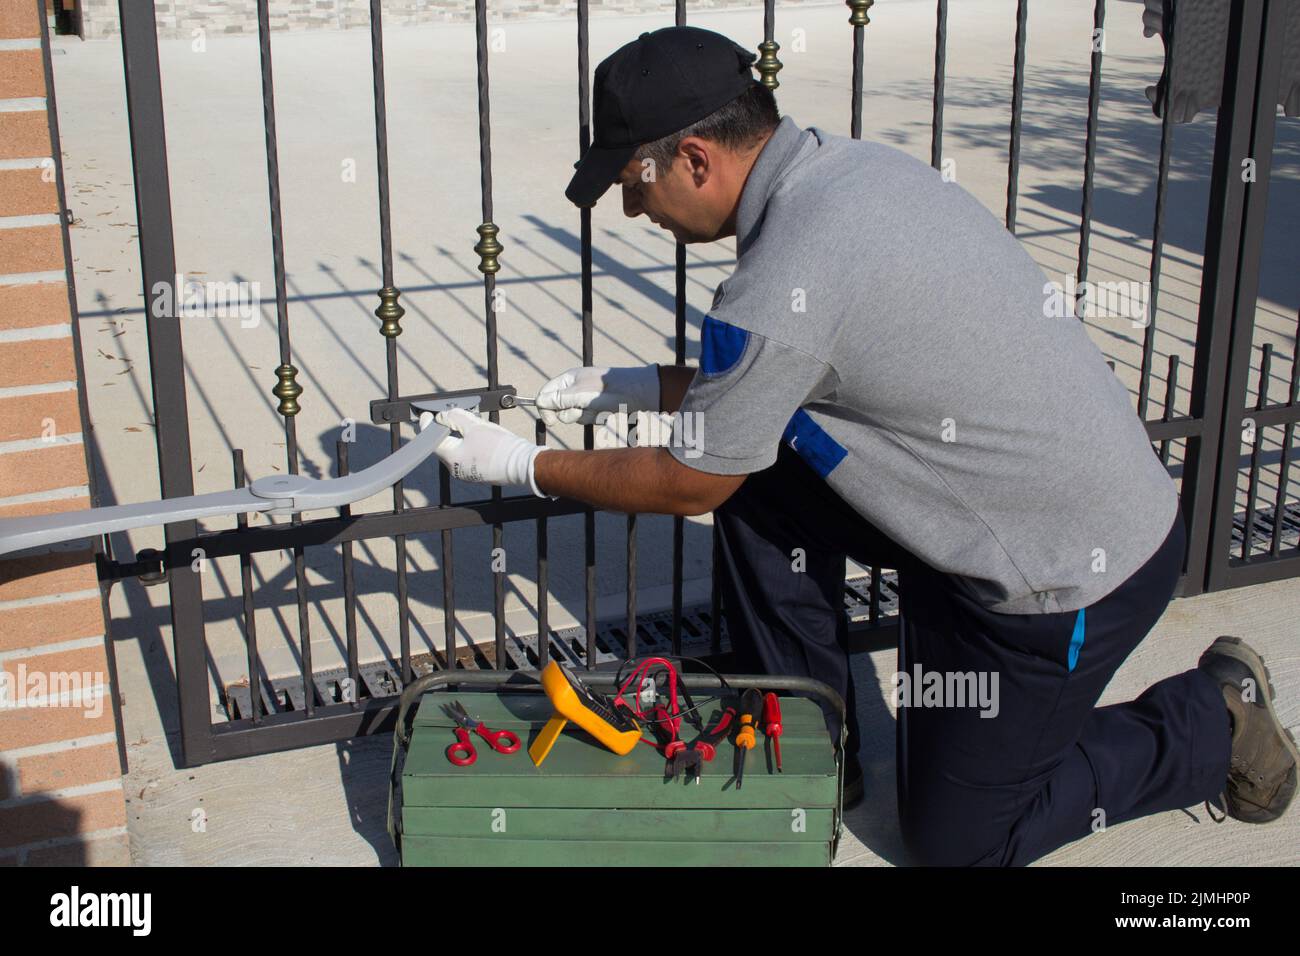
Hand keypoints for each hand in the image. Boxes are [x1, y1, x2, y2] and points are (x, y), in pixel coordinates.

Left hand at [433, 408, 550, 497]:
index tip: (425, 415)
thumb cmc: (499, 447)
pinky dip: (468, 444)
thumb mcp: (474, 426)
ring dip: (458, 436)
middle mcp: (457, 469)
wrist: (522, 465)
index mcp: (452, 458)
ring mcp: (469, 473)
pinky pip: (468, 455)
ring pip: (457, 450)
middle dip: (444, 430)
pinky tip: (476, 435)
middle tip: (443, 417)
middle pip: (445, 445)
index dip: (428, 425)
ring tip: (464, 423)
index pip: (433, 439)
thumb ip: (455, 418)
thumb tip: (443, 416)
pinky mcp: (480, 473)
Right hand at [535, 365, 659, 426]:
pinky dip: (595, 418)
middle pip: (559, 408)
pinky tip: (605, 412)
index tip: (551, 421)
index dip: (546, 408)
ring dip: (585, 416)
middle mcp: (574, 388)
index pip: (545, 395)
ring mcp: (585, 398)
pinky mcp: (595, 408)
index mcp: (568, 379)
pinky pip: (587, 418)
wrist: (638, 393)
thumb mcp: (580, 394)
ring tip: (599, 409)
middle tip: (585, 408)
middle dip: (571, 412)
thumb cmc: (609, 390)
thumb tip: (538, 402)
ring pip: (573, 416)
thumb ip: (559, 399)